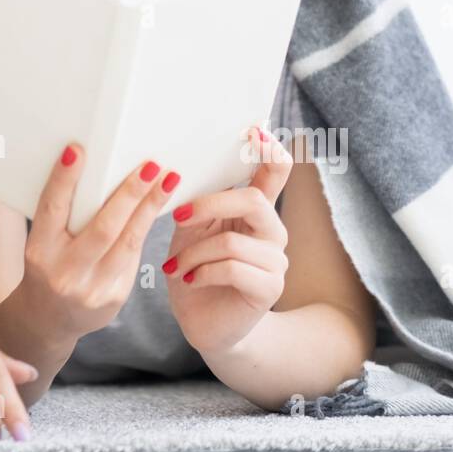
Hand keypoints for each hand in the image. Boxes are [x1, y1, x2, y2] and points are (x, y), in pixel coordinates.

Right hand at [17, 142, 177, 342]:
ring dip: (150, 208)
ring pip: (128, 242)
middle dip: (129, 194)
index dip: (64, 179)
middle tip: (149, 166)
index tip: (78, 150)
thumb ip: (63, 215)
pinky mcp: (114, 298)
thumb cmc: (47, 266)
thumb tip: (96, 170)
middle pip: (103, 227)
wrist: (49, 319)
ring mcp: (91, 289)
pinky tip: (157, 207)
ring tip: (168, 181)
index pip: (52, 209)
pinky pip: (134, 257)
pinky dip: (145, 228)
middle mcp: (64, 272)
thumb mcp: (42, 242)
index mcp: (40, 251)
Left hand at [161, 125, 292, 354]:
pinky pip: (234, 268)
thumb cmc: (195, 270)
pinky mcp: (270, 288)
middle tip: (179, 216)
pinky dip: (203, 272)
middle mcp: (271, 230)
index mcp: (253, 209)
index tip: (254, 129)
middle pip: (253, 200)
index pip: (275, 171)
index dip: (269, 150)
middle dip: (211, 206)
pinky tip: (190, 279)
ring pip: (233, 241)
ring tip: (177, 267)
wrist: (203, 323)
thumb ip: (196, 203)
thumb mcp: (189, 230)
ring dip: (195, 253)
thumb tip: (180, 171)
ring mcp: (275, 260)